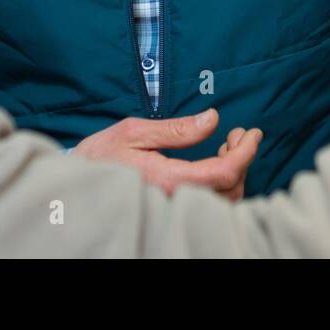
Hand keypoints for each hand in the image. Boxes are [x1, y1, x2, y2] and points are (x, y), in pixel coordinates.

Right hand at [72, 109, 262, 200]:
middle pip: (230, 189)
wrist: (77, 185)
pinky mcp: (173, 209)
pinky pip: (211, 204)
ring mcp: (175, 208)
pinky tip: (215, 162)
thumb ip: (176, 129)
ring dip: (235, 172)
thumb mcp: (133, 132)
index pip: (223, 172)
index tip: (252, 133)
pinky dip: (223, 183)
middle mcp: (176, 199)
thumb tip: (212, 119)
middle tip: (239, 134)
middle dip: (243, 159)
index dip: (245, 153)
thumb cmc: (100, 156)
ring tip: (228, 145)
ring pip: (224, 201)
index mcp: (168, 179)